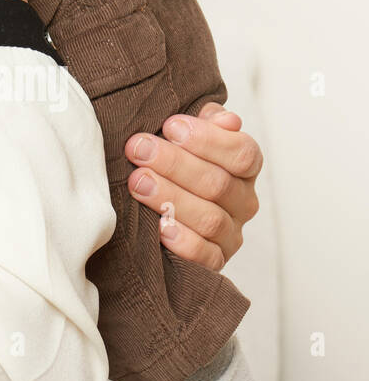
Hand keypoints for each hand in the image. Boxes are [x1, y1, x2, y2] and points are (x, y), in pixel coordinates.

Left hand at [124, 103, 263, 269]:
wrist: (155, 200)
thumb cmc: (171, 157)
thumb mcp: (185, 134)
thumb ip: (205, 122)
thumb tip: (226, 119)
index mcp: (243, 167)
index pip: (243, 153)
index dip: (207, 139)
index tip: (170, 126)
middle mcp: (243, 201)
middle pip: (219, 184)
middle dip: (174, 164)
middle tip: (138, 148)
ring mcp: (231, 233)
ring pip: (210, 218)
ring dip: (171, 198)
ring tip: (138, 182)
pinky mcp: (215, 261)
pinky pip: (205, 256)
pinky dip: (183, 241)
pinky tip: (160, 226)